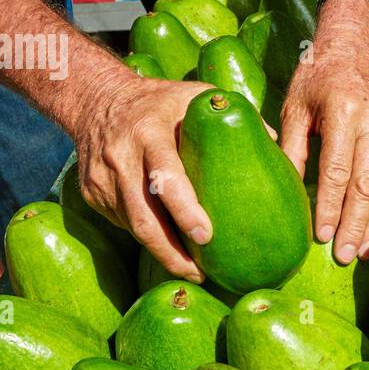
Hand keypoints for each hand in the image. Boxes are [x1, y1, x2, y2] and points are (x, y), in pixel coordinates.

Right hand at [70, 68, 213, 282]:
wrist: (96, 97)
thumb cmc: (161, 101)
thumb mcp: (195, 96)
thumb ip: (233, 118)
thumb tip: (276, 146)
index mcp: (150, 132)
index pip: (166, 177)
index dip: (185, 210)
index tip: (208, 236)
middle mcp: (121, 156)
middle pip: (143, 216)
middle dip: (172, 251)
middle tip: (201, 273)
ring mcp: (101, 178)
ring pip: (132, 226)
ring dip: (162, 253)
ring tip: (192, 271)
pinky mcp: (91, 194)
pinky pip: (122, 223)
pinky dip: (146, 237)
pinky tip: (168, 248)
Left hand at [280, 9, 368, 263]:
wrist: (357, 44)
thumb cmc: (318, 73)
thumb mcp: (295, 105)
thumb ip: (292, 147)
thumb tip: (283, 190)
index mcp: (346, 113)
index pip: (338, 171)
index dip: (330, 207)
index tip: (320, 236)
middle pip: (367, 186)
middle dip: (355, 225)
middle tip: (343, 257)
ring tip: (363, 253)